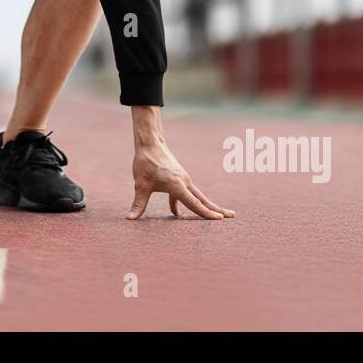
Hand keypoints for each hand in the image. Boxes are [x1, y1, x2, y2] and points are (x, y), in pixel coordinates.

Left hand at [126, 106, 233, 220]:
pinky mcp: (179, 178)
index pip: (194, 203)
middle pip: (203, 199)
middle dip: (217, 209)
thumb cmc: (145, 163)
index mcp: (177, 185)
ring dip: (207, 206)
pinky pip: (186, 193)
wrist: (150, 143)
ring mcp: (183, 179)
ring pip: (197, 196)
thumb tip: (129, 219)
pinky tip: (176, 213)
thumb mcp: (140, 185)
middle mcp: (184, 182)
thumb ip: (138, 204)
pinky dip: (186, 203)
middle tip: (232, 216)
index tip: (219, 219)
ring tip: (219, 215)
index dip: (205, 213)